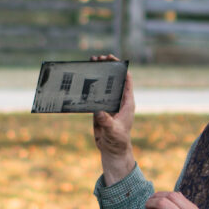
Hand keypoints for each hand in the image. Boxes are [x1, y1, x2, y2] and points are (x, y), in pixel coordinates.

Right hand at [90, 55, 136, 184]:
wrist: (112, 150)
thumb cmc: (117, 141)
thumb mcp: (113, 131)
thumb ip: (107, 122)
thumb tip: (99, 112)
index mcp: (127, 103)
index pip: (126, 80)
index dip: (120, 68)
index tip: (111, 59)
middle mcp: (119, 100)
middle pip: (114, 79)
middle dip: (107, 67)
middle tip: (97, 58)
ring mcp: (109, 103)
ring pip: (104, 85)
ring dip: (97, 75)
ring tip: (88, 64)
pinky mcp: (100, 108)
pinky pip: (95, 94)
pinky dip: (89, 86)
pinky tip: (82, 80)